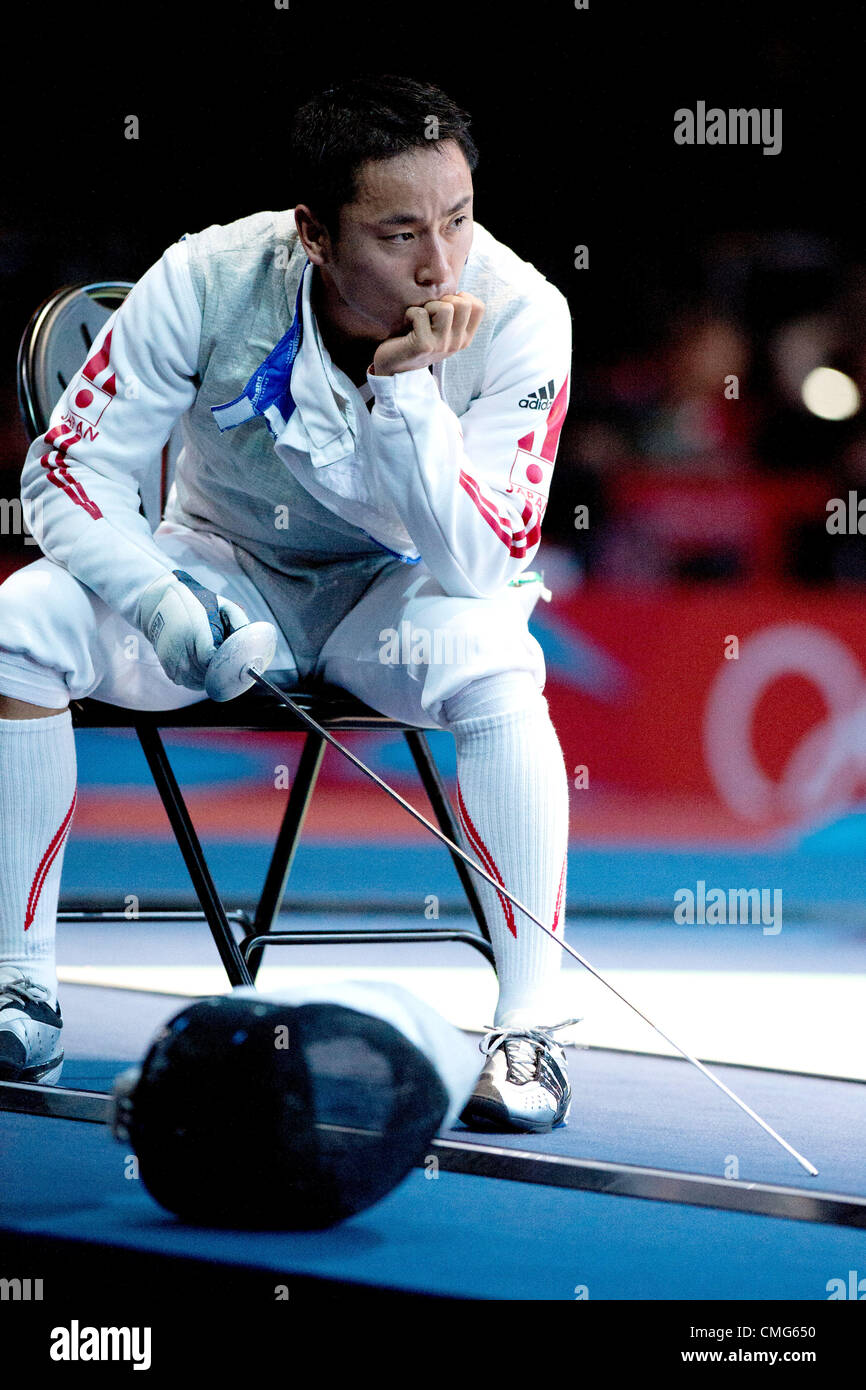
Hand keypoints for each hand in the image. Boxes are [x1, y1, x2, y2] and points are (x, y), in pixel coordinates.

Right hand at [135, 569, 249, 689]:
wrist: (155, 603)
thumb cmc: (192, 602)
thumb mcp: (218, 603)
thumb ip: (237, 619)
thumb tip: (250, 636)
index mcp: (194, 630)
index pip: (211, 660)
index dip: (223, 664)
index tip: (232, 662)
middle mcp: (180, 647)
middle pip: (206, 673)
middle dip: (219, 672)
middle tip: (228, 667)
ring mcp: (171, 658)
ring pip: (196, 681)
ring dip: (208, 679)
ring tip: (217, 670)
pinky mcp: (166, 665)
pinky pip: (185, 682)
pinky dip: (196, 680)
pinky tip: (203, 671)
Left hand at [372, 292, 484, 376]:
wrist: (393, 367)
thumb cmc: (415, 339)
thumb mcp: (441, 328)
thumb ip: (453, 313)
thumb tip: (456, 287)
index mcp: (464, 338)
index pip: (479, 307)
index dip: (461, 297)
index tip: (445, 305)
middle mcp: (456, 343)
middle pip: (463, 303)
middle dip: (443, 300)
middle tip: (430, 312)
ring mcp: (441, 346)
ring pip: (445, 308)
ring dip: (428, 306)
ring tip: (419, 318)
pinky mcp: (424, 345)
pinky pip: (421, 314)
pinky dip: (410, 313)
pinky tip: (407, 324)